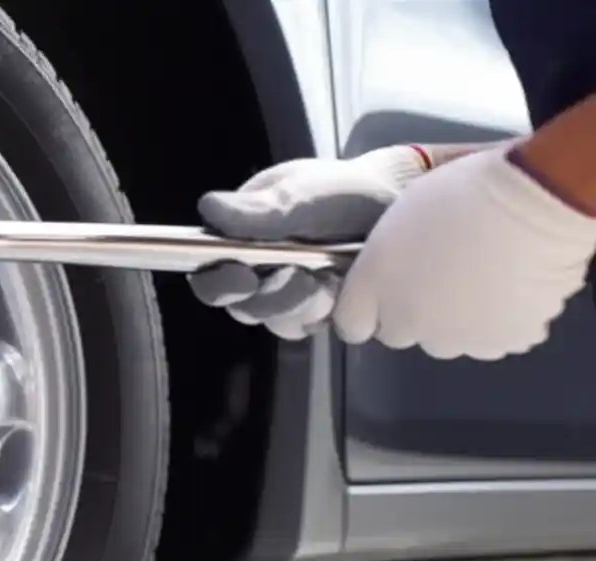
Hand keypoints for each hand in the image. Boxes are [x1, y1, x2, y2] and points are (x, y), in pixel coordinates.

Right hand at [189, 146, 428, 338]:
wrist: (398, 200)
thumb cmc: (343, 188)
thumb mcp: (302, 192)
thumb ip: (259, 210)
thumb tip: (208, 209)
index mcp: (239, 240)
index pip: (209, 275)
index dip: (219, 284)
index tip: (244, 276)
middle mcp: (259, 271)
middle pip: (243, 307)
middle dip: (272, 298)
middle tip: (302, 277)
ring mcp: (290, 293)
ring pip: (279, 322)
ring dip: (303, 305)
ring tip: (330, 279)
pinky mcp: (322, 309)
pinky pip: (314, 326)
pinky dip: (328, 311)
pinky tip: (345, 288)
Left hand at [333, 146, 595, 359]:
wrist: (528, 205)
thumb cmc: (460, 193)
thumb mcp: (400, 215)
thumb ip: (388, 257)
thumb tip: (398, 270)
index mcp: (372, 286)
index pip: (352, 323)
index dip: (369, 310)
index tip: (385, 294)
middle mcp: (407, 322)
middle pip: (403, 332)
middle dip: (417, 312)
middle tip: (444, 276)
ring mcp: (456, 339)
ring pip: (452, 339)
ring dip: (462, 320)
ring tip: (486, 279)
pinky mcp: (502, 342)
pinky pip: (499, 337)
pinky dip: (507, 320)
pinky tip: (516, 287)